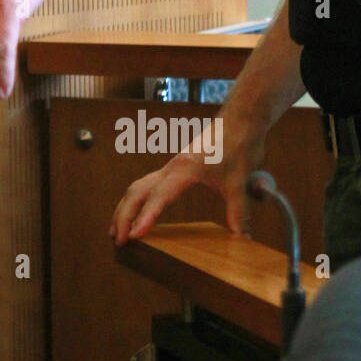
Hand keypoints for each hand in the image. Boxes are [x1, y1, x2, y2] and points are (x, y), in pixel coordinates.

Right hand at [109, 125, 265, 245]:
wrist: (240, 120)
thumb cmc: (238, 145)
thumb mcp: (239, 182)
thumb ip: (238, 212)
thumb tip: (242, 238)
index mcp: (184, 169)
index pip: (158, 196)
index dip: (145, 217)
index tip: (135, 236)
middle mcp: (171, 168)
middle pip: (136, 191)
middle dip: (124, 215)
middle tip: (119, 241)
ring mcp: (171, 167)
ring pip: (137, 187)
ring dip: (125, 208)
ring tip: (118, 231)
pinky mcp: (175, 168)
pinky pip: (147, 185)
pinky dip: (136, 200)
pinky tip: (137, 212)